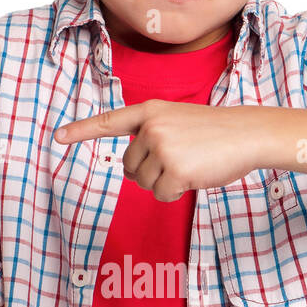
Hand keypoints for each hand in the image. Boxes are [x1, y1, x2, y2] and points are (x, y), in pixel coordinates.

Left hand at [54, 100, 270, 201]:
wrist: (248, 134)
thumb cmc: (215, 133)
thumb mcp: (177, 122)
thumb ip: (151, 137)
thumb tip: (132, 172)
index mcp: (149, 112)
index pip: (109, 123)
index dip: (81, 131)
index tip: (58, 137)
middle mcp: (150, 128)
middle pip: (130, 168)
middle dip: (151, 172)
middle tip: (181, 159)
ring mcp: (161, 148)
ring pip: (144, 183)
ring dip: (165, 183)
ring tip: (190, 164)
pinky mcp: (173, 169)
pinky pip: (161, 194)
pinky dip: (176, 193)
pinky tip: (194, 176)